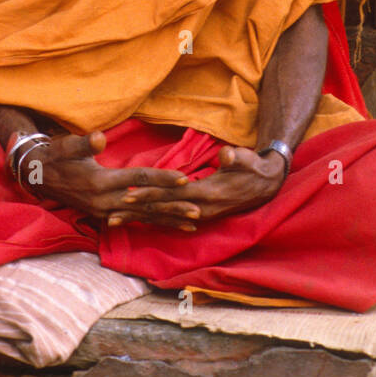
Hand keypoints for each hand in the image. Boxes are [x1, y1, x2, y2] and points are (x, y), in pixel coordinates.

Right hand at [18, 131, 200, 229]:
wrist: (37, 177)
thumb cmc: (56, 156)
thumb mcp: (67, 146)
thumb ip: (85, 143)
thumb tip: (100, 137)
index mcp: (101, 182)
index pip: (138, 179)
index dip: (161, 178)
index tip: (183, 179)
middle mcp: (106, 201)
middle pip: (146, 204)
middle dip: (173, 207)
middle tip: (199, 210)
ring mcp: (106, 211)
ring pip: (143, 216)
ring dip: (169, 219)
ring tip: (193, 223)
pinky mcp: (106, 215)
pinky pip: (135, 220)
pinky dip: (154, 222)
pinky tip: (170, 225)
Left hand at [106, 145, 286, 229]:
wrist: (265, 185)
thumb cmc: (253, 167)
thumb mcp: (247, 160)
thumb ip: (236, 158)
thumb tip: (227, 154)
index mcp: (206, 194)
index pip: (171, 196)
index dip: (150, 196)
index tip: (127, 196)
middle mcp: (200, 208)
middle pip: (162, 211)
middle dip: (136, 214)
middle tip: (109, 216)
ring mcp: (200, 214)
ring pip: (164, 218)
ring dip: (140, 219)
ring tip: (116, 222)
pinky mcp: (199, 213)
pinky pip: (171, 218)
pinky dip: (154, 219)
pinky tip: (140, 222)